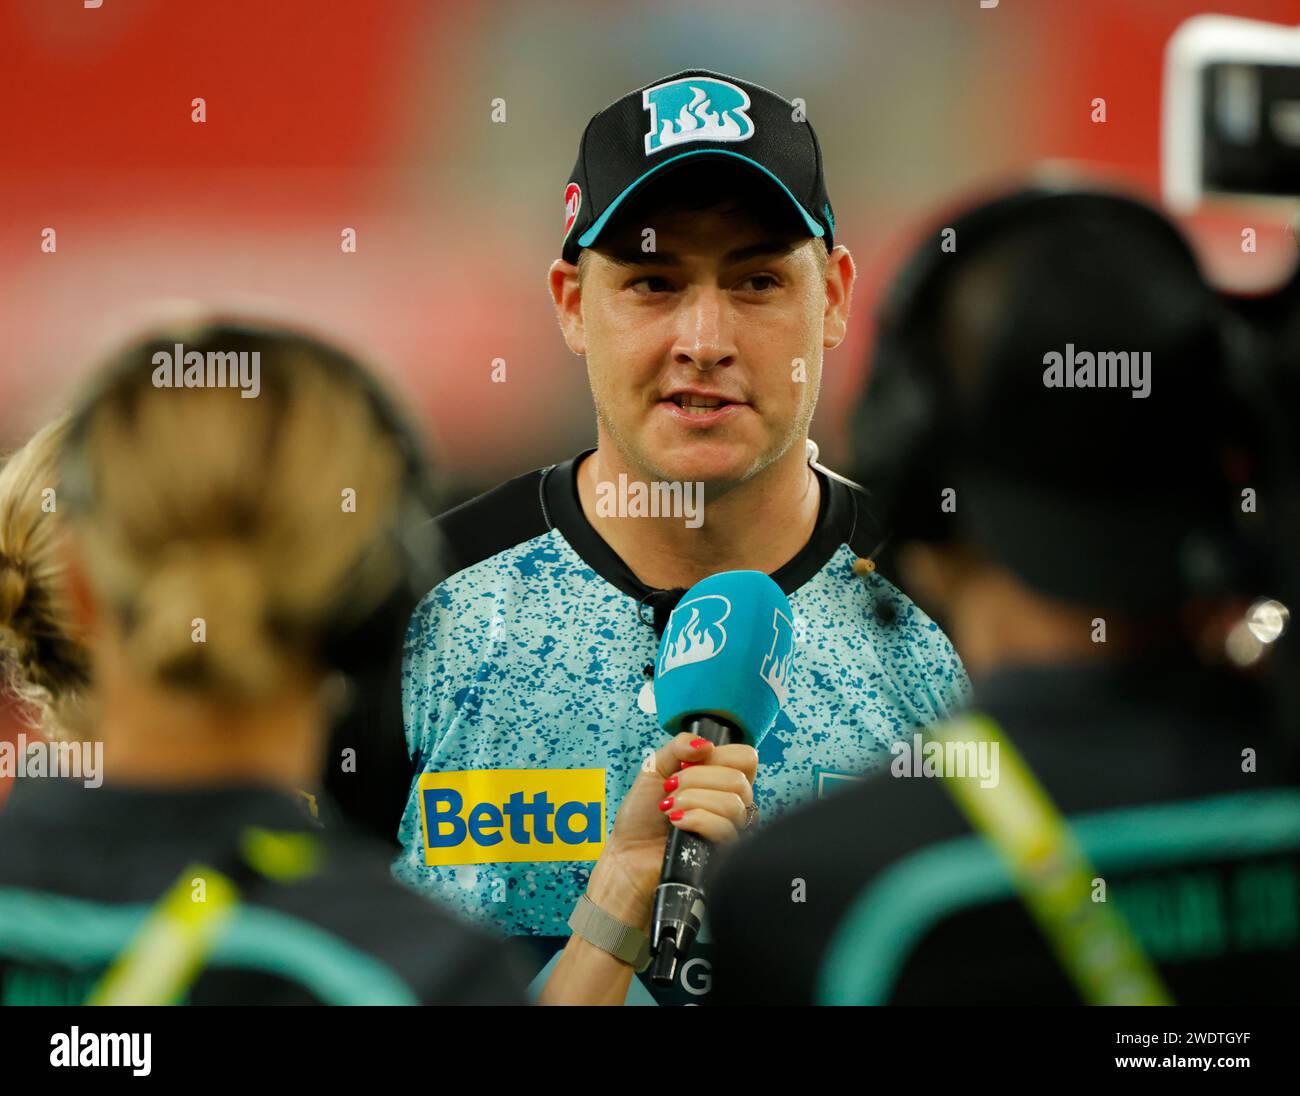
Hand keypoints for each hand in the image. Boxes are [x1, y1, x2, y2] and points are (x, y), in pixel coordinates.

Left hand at [587, 732, 757, 928]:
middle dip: (696, 779)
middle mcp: (733, 803)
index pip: (745, 757)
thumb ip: (680, 746)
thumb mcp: (655, 767)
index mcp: (722, 779)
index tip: (687, 764)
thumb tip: (706, 744)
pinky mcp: (724, 853)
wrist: (627, 854)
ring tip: (670, 810)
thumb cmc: (641, 814)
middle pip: (739, 779)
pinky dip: (696, 819)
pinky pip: (726, 828)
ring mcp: (731, 829)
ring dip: (693, 800)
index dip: (718, 756)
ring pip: (733, 803)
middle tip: (670, 790)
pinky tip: (677, 823)